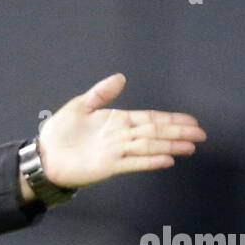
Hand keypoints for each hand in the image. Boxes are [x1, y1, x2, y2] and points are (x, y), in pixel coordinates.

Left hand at [35, 73, 205, 188]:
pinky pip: (133, 163)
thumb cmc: (59, 134)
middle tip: (201, 134)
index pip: (150, 118)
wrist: (43, 157)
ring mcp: (116, 152)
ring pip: (149, 147)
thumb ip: (102, 93)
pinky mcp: (108, 166)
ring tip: (190, 146)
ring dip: (171, 146)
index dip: (171, 119)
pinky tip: (167, 160)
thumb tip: (121, 78)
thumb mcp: (79, 106)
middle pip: (155, 132)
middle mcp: (120, 136)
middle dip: (179, 132)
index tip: (191, 121)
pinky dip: (150, 161)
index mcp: (116, 121)